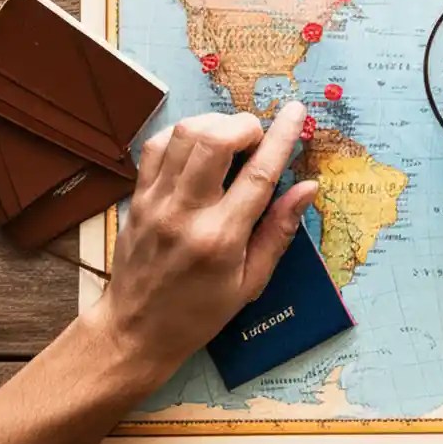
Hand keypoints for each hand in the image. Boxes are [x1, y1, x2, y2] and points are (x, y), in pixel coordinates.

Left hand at [89, 103, 318, 377]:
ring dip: (215, 124)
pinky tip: (199, 146)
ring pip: (183, 134)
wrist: (135, 331)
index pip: (257, 175)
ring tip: (231, 140)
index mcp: (220, 239)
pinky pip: (156, 144)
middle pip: (214, 141)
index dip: (281, 137)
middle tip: (259, 139)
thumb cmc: (200, 313)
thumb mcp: (250, 282)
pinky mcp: (137, 196)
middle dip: (245, 126)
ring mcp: (155, 201)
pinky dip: (182, 133)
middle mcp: (185, 213)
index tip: (297, 111)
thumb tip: (307, 188)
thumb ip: (279, 231)